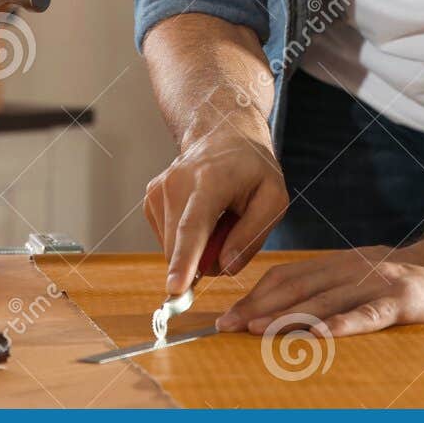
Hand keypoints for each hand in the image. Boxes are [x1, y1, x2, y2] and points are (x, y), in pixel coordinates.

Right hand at [144, 114, 286, 295]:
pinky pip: (168, 241)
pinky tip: (202, 217)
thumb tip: (225, 268)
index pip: (193, 226)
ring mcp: (158, 191)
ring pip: (173, 249)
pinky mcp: (150, 201)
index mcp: (209, 181)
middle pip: (180, 246)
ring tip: (218, 218)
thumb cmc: (252, 168)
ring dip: (198, 249)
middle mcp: (176, 184)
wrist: (222, 134)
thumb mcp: (273, 199)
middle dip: (207, 259)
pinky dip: (187, 241)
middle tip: (233, 231)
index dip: (185, 260)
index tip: (175, 288)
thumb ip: (253, 235)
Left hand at [215, 240, 423, 336]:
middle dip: (259, 307)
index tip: (227, 316)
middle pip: (298, 287)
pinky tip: (321, 336)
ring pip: (326, 299)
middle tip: (228, 326)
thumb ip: (328, 289)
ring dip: (288, 315)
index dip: (255, 295)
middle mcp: (352, 268)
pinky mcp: (404, 300)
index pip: (288, 276)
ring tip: (259, 330)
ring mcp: (377, 282)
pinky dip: (343, 325)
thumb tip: (282, 315)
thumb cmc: (405, 281)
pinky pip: (369, 314)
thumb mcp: (360, 278)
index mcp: (338, 263)